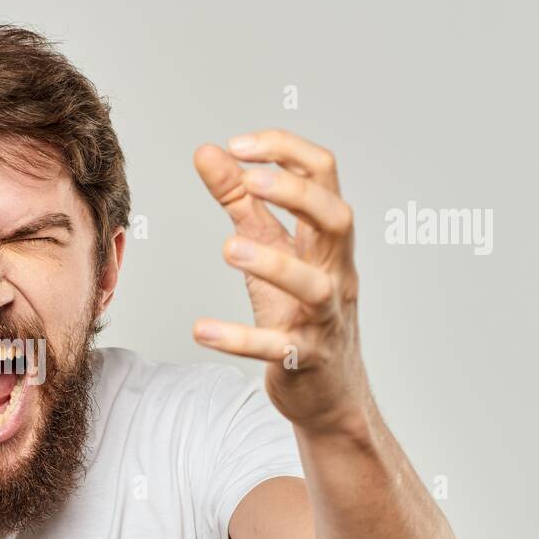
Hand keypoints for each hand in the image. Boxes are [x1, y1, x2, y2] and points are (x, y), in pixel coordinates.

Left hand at [192, 129, 368, 435]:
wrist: (329, 394)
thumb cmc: (299, 312)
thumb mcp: (271, 248)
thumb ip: (240, 201)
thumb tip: (208, 150)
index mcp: (326, 239)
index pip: (324, 175)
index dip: (286, 152)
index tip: (238, 144)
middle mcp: (335, 272)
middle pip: (337, 218)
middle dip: (296, 193)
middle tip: (249, 180)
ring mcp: (326, 318)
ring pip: (315, 286)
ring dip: (273, 264)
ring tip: (228, 249)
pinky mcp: (307, 360)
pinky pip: (278, 348)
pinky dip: (239, 339)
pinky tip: (201, 330)